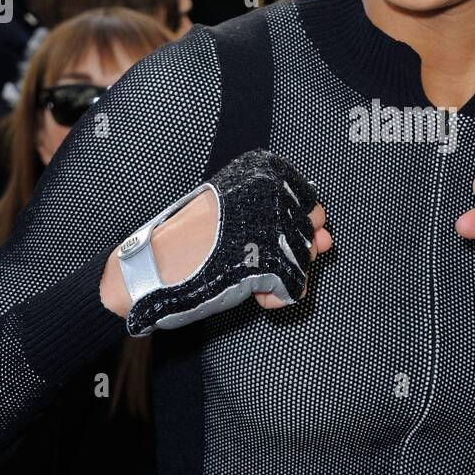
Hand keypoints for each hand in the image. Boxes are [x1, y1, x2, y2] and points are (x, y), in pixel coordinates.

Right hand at [100, 150, 332, 328]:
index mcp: (260, 177)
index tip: (273, 234)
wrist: (152, 268)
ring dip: (282, 275)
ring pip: (303, 259)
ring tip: (249, 276)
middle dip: (295, 250)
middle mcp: (271, 198)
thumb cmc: (184, 241)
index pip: (306, 198)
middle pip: (309, 229)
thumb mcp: (228, 211)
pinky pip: (294, 286)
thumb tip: (323, 234)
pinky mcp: (268, 267)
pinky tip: (256, 294)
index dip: (294, 224)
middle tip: (263, 256)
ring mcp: (271, 232)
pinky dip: (277, 297)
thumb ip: (271, 215)